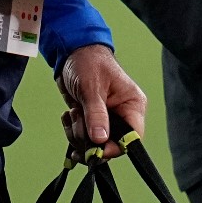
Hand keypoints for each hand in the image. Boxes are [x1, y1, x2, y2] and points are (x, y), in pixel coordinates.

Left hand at [57, 44, 148, 161]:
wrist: (72, 54)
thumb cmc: (89, 63)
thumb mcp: (92, 88)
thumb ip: (96, 114)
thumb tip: (100, 140)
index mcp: (132, 105)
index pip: (132, 136)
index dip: (116, 147)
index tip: (96, 149)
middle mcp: (122, 114)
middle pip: (111, 144)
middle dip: (90, 140)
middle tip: (77, 123)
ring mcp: (106, 119)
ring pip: (94, 144)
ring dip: (78, 134)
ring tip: (73, 113)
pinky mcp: (91, 121)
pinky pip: (83, 138)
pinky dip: (72, 131)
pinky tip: (69, 115)